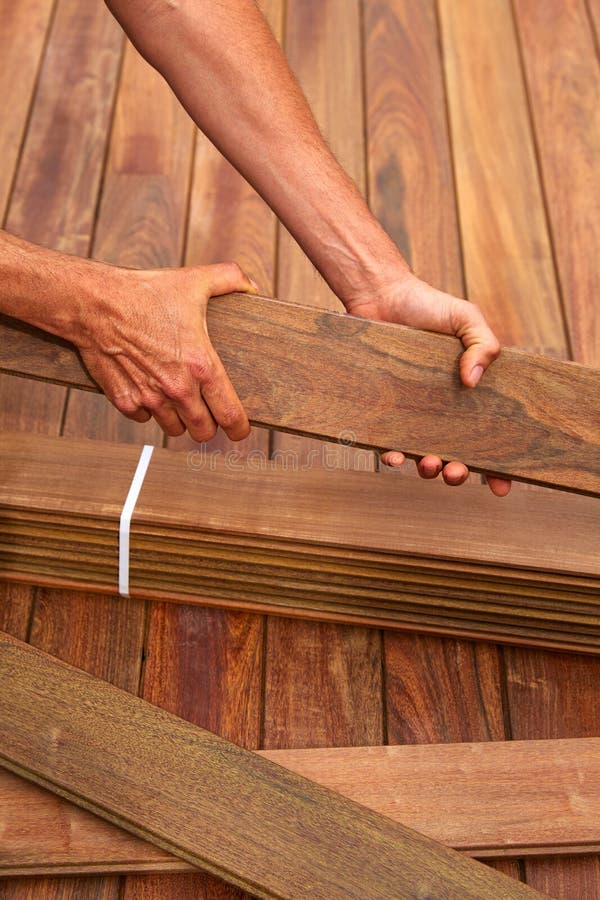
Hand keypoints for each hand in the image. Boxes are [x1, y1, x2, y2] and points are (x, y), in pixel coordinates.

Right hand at [74, 262, 256, 442]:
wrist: (95, 303)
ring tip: (177, 398)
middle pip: (203, 431)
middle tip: (206, 411)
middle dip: (209, 424)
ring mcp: (150, 398)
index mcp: (201, 366)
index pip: (230, 415)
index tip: (239, 428)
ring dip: (179, 419)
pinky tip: (149, 389)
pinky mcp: (125, 401)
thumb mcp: (194, 280)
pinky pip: (144, 419)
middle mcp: (178, 388)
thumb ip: (230, 279)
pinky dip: (148, 409)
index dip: (239, 427)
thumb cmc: (144, 293)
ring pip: (175, 429)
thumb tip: (252, 285)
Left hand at [345, 271, 510, 496]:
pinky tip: (393, 455)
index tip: (503, 486)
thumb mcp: (466, 319)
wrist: (381, 296)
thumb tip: (472, 382)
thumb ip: (482, 344)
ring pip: (423, 456)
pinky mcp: (384, 410)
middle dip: (459, 473)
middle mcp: (442, 410)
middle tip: (457, 471)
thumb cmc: (427, 307)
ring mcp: (413, 413)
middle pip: (456, 456)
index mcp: (470, 395)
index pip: (490, 438)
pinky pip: (387, 442)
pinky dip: (391, 454)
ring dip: (428, 469)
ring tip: (430, 464)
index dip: (498, 467)